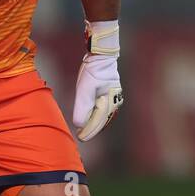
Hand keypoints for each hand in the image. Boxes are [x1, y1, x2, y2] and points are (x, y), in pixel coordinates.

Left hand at [71, 20, 122, 141]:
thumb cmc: (93, 72)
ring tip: (85, 131)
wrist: (101, 57)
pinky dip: (98, 117)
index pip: (97, 121)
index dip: (88, 131)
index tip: (80, 137)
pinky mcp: (111, 95)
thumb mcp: (84, 89)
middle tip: (81, 137)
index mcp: (108, 102)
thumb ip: (83, 107)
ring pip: (104, 116)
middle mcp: (114, 103)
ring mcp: (114, 99)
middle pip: (102, 121)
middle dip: (92, 129)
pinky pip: (105, 110)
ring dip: (95, 124)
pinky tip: (92, 119)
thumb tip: (79, 124)